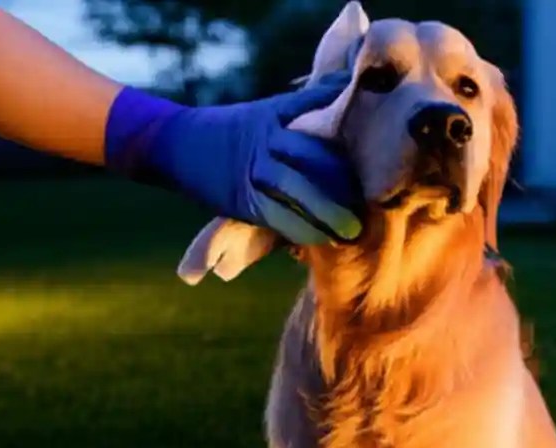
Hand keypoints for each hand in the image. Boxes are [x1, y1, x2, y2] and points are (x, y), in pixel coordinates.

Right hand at [104, 75, 362, 245]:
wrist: (177, 143)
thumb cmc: (234, 129)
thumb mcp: (268, 111)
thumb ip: (306, 111)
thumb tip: (351, 101)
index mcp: (275, 114)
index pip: (316, 112)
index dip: (346, 129)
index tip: (378, 143)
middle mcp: (265, 139)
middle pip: (311, 156)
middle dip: (341, 181)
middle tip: (370, 202)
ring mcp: (252, 169)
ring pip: (295, 189)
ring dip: (326, 213)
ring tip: (352, 230)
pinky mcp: (240, 198)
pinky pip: (275, 216)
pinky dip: (300, 230)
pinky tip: (321, 239)